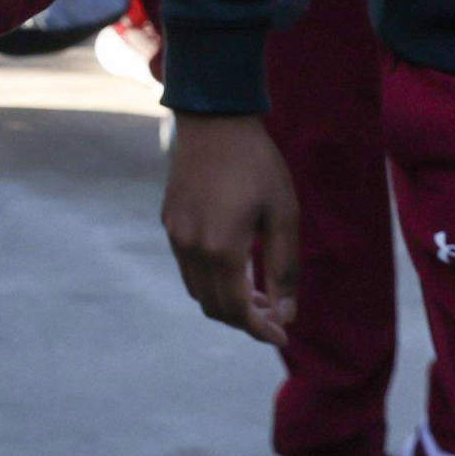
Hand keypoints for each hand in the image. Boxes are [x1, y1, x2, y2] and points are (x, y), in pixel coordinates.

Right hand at [161, 111, 299, 345]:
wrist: (214, 119)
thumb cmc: (257, 164)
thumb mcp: (283, 215)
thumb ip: (284, 268)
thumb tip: (286, 314)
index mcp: (221, 249)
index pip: (238, 311)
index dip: (261, 330)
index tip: (282, 335)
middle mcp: (191, 248)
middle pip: (214, 307)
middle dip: (246, 320)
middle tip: (275, 313)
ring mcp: (175, 235)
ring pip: (197, 289)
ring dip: (226, 301)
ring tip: (256, 292)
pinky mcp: (169, 221)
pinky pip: (187, 266)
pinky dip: (210, 280)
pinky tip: (234, 265)